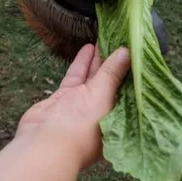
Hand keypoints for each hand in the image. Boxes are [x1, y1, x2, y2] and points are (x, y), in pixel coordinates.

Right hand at [15, 43, 130, 170]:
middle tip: (122, 39)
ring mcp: (82, 105)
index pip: (130, 91)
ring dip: (99, 60)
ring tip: (107, 38)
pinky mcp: (66, 98)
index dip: (132, 71)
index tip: (136, 52)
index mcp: (119, 119)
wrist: (44, 142)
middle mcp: (103, 112)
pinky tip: (89, 48)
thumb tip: (127, 52)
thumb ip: (112, 73)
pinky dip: (83, 63)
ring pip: (94, 77)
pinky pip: (77, 77)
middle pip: (112, 82)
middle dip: (116, 63)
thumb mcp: (103, 96)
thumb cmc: (81, 127)